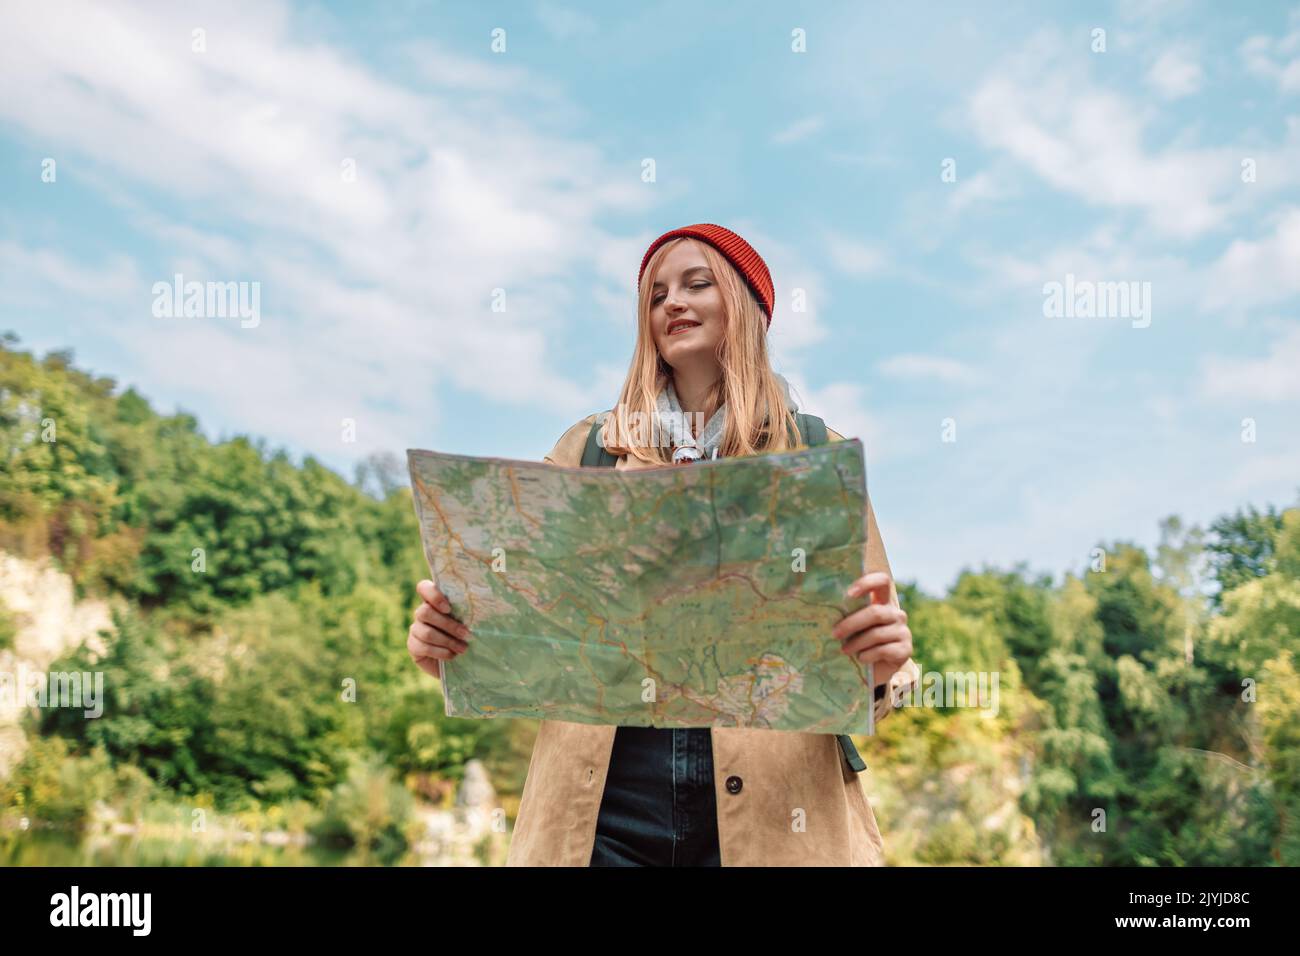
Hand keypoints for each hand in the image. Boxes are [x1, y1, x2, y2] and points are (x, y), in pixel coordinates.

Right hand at [407, 579, 472, 677]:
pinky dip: (440, 652)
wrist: (459, 662)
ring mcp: (416, 629)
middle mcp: (422, 613)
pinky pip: (422, 647)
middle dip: (448, 625)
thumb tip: (491, 602)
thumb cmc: (468, 636)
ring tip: (464, 649)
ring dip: (447, 641)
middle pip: (425, 612)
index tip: (449, 608)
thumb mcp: (470, 622)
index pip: (423, 587)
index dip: (433, 595)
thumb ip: (471, 611)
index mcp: (435, 601)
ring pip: (426, 632)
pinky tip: (452, 656)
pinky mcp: (413, 646)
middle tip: (467, 634)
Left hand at [831, 571, 911, 690]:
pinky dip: (868, 655)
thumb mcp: (854, 627)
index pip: (882, 581)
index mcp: (883, 603)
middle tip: (835, 634)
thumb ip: (846, 615)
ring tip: (844, 650)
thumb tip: (819, 606)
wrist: (877, 669)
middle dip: (851, 623)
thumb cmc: (860, 643)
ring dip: (857, 643)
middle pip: (875, 613)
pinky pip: (883, 650)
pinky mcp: (905, 650)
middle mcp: (896, 614)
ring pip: (877, 634)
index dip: (868, 583)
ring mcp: (903, 631)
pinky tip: (861, 658)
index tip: (849, 594)